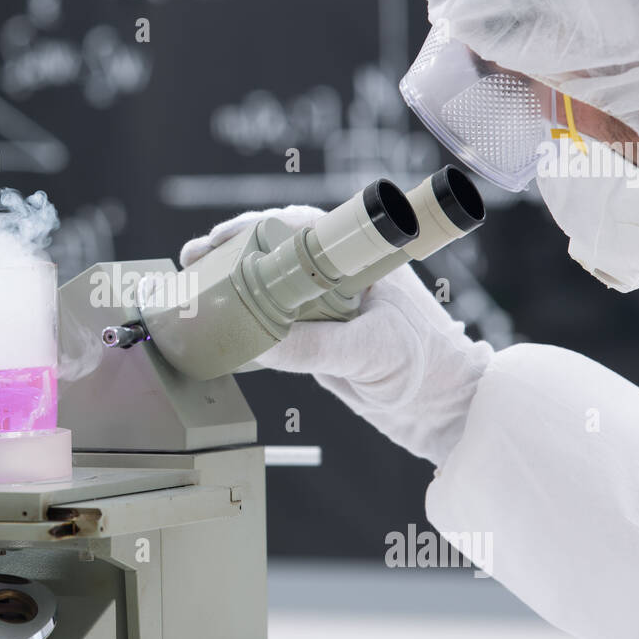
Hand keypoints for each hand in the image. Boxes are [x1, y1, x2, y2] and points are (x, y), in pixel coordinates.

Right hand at [180, 207, 492, 465]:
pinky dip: (245, 321)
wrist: (446, 410)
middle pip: (274, 251)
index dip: (252, 228)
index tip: (219, 240)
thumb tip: (258, 344)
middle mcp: (339, 277)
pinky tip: (218, 326)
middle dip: (230, 252)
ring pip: (269, 285)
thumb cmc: (428, 368)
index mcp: (359, 260)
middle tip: (193, 261)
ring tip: (193, 289)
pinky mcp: (318, 339)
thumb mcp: (368, 352)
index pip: (297, 227)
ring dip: (232, 286)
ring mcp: (327, 308)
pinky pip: (273, 322)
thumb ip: (315, 347)